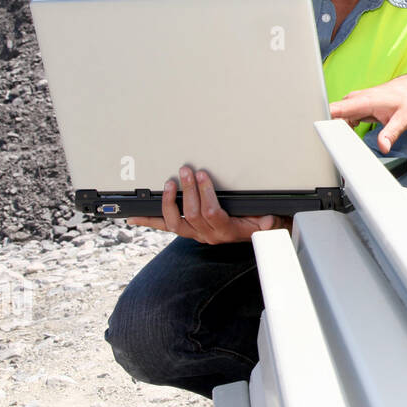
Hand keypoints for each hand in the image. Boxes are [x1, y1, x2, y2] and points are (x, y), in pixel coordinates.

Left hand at [128, 165, 290, 243]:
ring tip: (169, 184)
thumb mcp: (271, 222)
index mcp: (227, 231)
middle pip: (192, 214)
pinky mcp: (189, 231)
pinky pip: (167, 227)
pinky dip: (150, 221)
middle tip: (186, 170)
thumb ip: (270, 222)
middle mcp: (209, 235)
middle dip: (188, 190)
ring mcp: (197, 234)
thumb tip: (269, 221)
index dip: (205, 194)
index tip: (202, 176)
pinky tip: (134, 216)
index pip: (211, 213)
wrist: (257, 236)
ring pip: (176, 223)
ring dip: (169, 203)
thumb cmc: (262, 223)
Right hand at [329, 72, 406, 152]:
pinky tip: (351, 134)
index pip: (334, 109)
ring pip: (336, 117)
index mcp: (363, 101)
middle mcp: (354, 100)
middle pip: (332, 116)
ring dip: (338, 130)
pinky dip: (344, 127)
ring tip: (346, 141)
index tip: (323, 134)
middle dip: (331, 131)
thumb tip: (383, 147)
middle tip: (339, 145)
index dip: (324, 121)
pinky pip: (342, 117)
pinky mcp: (355, 106)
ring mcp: (354, 103)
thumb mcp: (402, 120)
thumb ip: (391, 134)